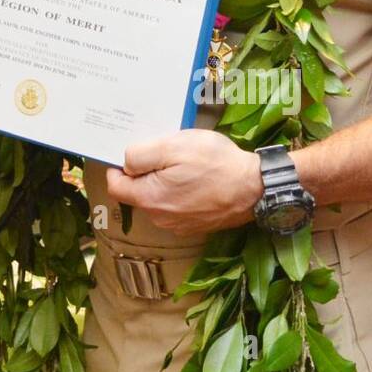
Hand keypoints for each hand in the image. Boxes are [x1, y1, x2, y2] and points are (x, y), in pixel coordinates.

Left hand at [104, 129, 263, 238]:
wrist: (256, 188)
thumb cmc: (215, 164)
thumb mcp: (172, 147)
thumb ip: (140, 155)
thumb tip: (124, 163)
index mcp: (150, 199)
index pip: (115, 186)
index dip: (116, 167)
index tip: (130, 152)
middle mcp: (160, 218)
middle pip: (137, 192)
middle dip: (144, 171)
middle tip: (164, 153)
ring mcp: (179, 224)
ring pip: (157, 198)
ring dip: (163, 180)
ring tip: (184, 163)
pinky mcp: (196, 224)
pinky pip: (176, 205)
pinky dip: (179, 191)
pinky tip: (196, 177)